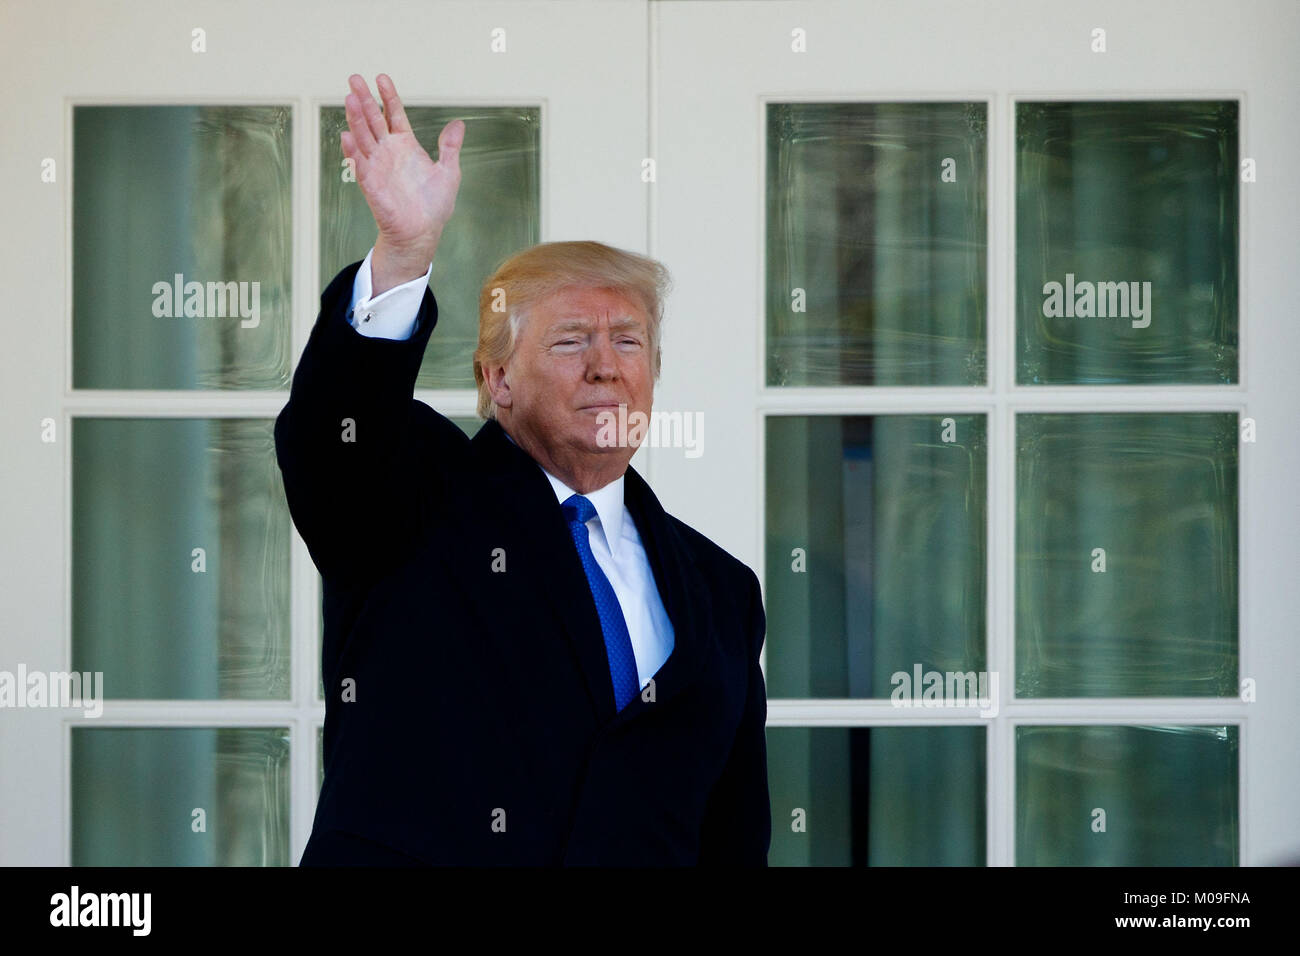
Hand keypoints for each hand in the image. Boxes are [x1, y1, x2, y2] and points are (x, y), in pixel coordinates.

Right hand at [341, 73, 463, 293]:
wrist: (422, 232)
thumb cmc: (434, 205)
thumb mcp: (449, 172)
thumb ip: (450, 147)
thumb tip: (459, 124)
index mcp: (406, 145)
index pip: (394, 115)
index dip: (388, 96)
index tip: (381, 78)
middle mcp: (389, 152)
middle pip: (374, 120)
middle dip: (365, 99)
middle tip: (355, 78)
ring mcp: (378, 166)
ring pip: (364, 137)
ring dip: (356, 118)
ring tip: (350, 98)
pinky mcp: (371, 184)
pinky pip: (360, 165)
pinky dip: (353, 151)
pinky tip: (347, 135)